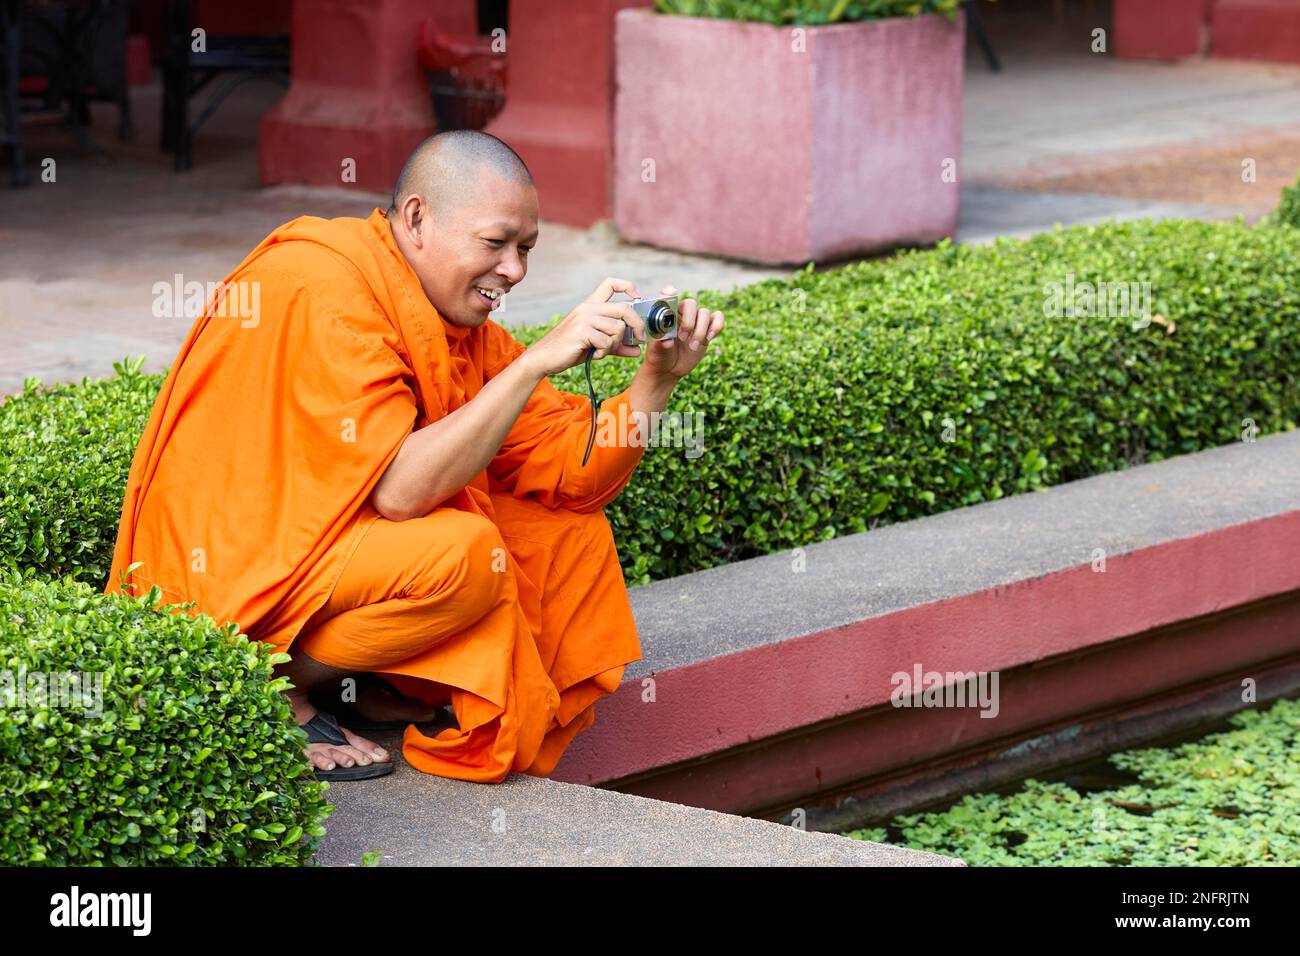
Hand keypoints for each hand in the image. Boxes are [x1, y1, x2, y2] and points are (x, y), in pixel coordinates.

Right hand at [523, 276, 646, 377]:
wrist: (544, 358)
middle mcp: (588, 307)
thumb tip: (637, 350)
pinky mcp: (582, 331)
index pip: (611, 284)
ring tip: (601, 350)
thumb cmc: (570, 349)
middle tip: (640, 339)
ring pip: (618, 328)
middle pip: (624, 309)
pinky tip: (593, 354)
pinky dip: (604, 353)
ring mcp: (584, 318)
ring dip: (614, 344)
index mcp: (590, 305)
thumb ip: (616, 344)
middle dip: (637, 325)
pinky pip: (607, 342)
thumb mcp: (596, 344)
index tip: (638, 298)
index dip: (628, 287)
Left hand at [641, 285, 723, 382]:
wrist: (669, 369)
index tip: (671, 294)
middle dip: (689, 321)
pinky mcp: (707, 330)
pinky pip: (718, 319)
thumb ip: (660, 344)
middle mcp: (681, 314)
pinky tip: (709, 338)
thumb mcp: (655, 351)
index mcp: (666, 314)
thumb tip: (668, 341)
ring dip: (700, 330)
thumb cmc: (658, 356)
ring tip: (693, 347)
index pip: (668, 296)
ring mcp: (696, 321)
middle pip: (691, 304)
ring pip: (705, 312)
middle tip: (682, 338)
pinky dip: (716, 326)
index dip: (670, 292)